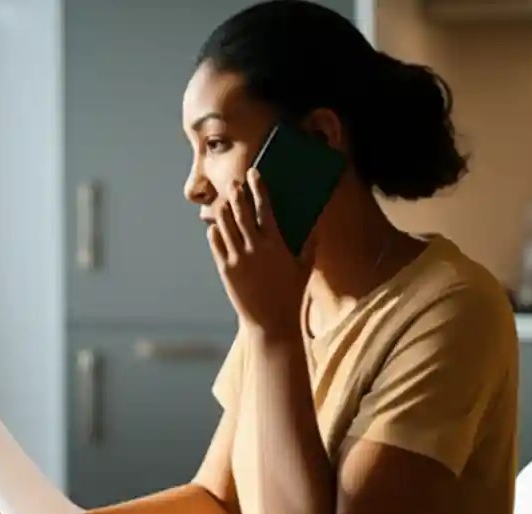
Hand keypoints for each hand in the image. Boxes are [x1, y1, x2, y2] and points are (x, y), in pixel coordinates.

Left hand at [208, 168, 307, 336]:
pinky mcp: (225, 269)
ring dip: (224, 209)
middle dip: (237, 192)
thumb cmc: (291, 293)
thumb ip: (309, 242)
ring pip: (224, 224)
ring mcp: (236, 258)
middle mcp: (253, 247)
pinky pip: (215, 243)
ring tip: (225, 201)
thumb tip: (316, 222)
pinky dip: (215, 231)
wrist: (271, 323)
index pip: (264, 206)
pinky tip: (217, 226)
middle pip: (240, 210)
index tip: (254, 172)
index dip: (257, 186)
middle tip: (235, 182)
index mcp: (275, 243)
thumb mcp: (305, 266)